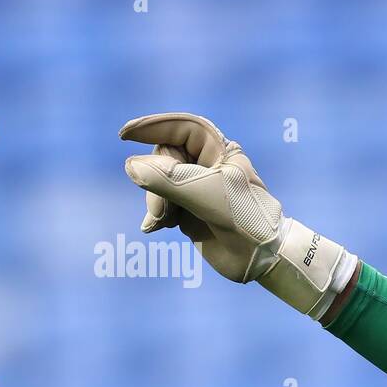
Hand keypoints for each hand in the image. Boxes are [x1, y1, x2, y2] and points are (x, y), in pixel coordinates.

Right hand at [119, 112, 355, 319]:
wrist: (262, 258)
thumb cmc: (246, 219)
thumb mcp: (206, 195)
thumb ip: (169, 179)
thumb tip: (131, 166)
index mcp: (219, 151)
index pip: (181, 129)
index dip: (153, 127)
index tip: (125, 135)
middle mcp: (205, 165)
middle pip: (163, 158)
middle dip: (157, 182)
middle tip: (162, 211)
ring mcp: (195, 187)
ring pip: (157, 181)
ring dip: (156, 201)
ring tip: (164, 221)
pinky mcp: (188, 210)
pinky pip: (160, 203)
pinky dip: (155, 215)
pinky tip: (154, 227)